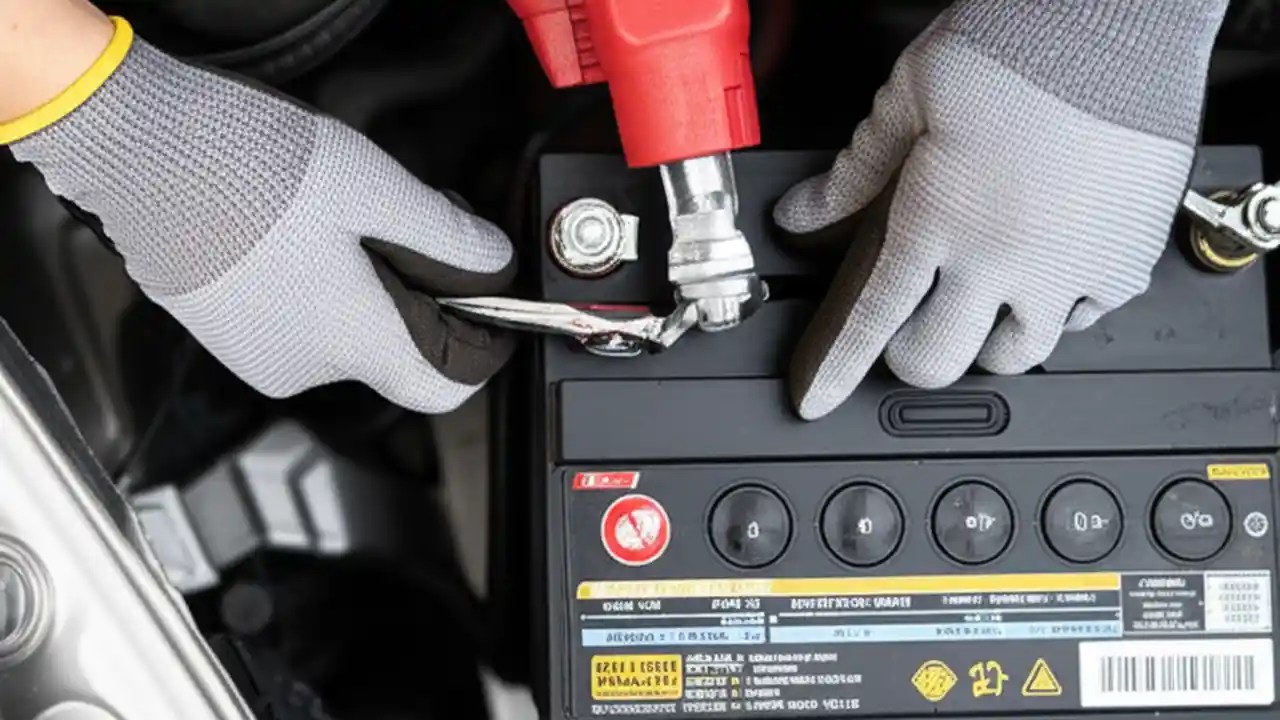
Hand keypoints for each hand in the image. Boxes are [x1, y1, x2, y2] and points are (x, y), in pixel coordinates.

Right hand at [6, 18, 514, 413]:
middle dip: (415, 300)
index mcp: (352, 340)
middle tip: (405, 231)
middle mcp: (305, 367)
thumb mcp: (375, 187)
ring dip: (362, 292)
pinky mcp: (226, 337)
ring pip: (344, 340)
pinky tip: (298, 238)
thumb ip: (448, 235)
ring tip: (340, 226)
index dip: (475, 351)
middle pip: (394, 356)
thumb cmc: (247, 166)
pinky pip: (295, 328)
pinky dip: (314, 292)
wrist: (140, 150)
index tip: (481, 306)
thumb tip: (495, 260)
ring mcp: (258, 357)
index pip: (443, 390)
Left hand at [773, 0, 1227, 420]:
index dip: (838, 372)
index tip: (820, 401)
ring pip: (1014, 356)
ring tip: (981, 299)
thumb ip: (853, 172)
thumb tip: (804, 214)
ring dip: (985, 339)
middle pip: (937, 360)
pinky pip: (1085, 321)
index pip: (870, 321)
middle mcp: (997, 261)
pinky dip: (1059, 310)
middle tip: (912, 327)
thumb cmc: (1014, 49)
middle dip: (910, 356)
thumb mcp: (908, 100)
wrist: (1117, 23)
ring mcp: (1064, 269)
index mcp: (934, 222)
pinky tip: (1047, 271)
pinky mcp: (1123, 261)